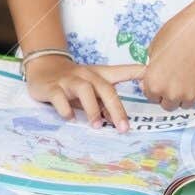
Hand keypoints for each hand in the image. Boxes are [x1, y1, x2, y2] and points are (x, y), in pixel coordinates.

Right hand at [21, 53, 136, 128]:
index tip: (150, 73)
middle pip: (104, 88)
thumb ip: (105, 102)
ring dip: (92, 108)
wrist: (44, 67)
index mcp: (99, 75)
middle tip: (123, 127)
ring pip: (84, 90)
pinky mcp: (52, 87)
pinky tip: (70, 118)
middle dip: (115, 108)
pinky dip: (66, 109)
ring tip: (96, 125)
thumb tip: (118, 121)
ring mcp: (68, 80)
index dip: (136, 72)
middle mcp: (85, 75)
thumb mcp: (91, 87)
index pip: (121, 72)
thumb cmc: (73, 81)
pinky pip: (59, 97)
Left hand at [138, 0, 194, 111]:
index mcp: (154, 84)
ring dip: (185, 94)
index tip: (162, 81)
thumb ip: (153, 68)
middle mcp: (172, 93)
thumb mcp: (154, 48)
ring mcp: (192, 95)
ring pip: (186, 103)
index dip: (156, 88)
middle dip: (170, 95)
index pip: (151, 97)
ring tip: (189, 73)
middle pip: (168, 104)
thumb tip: (153, 76)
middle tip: (175, 79)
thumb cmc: (179, 33)